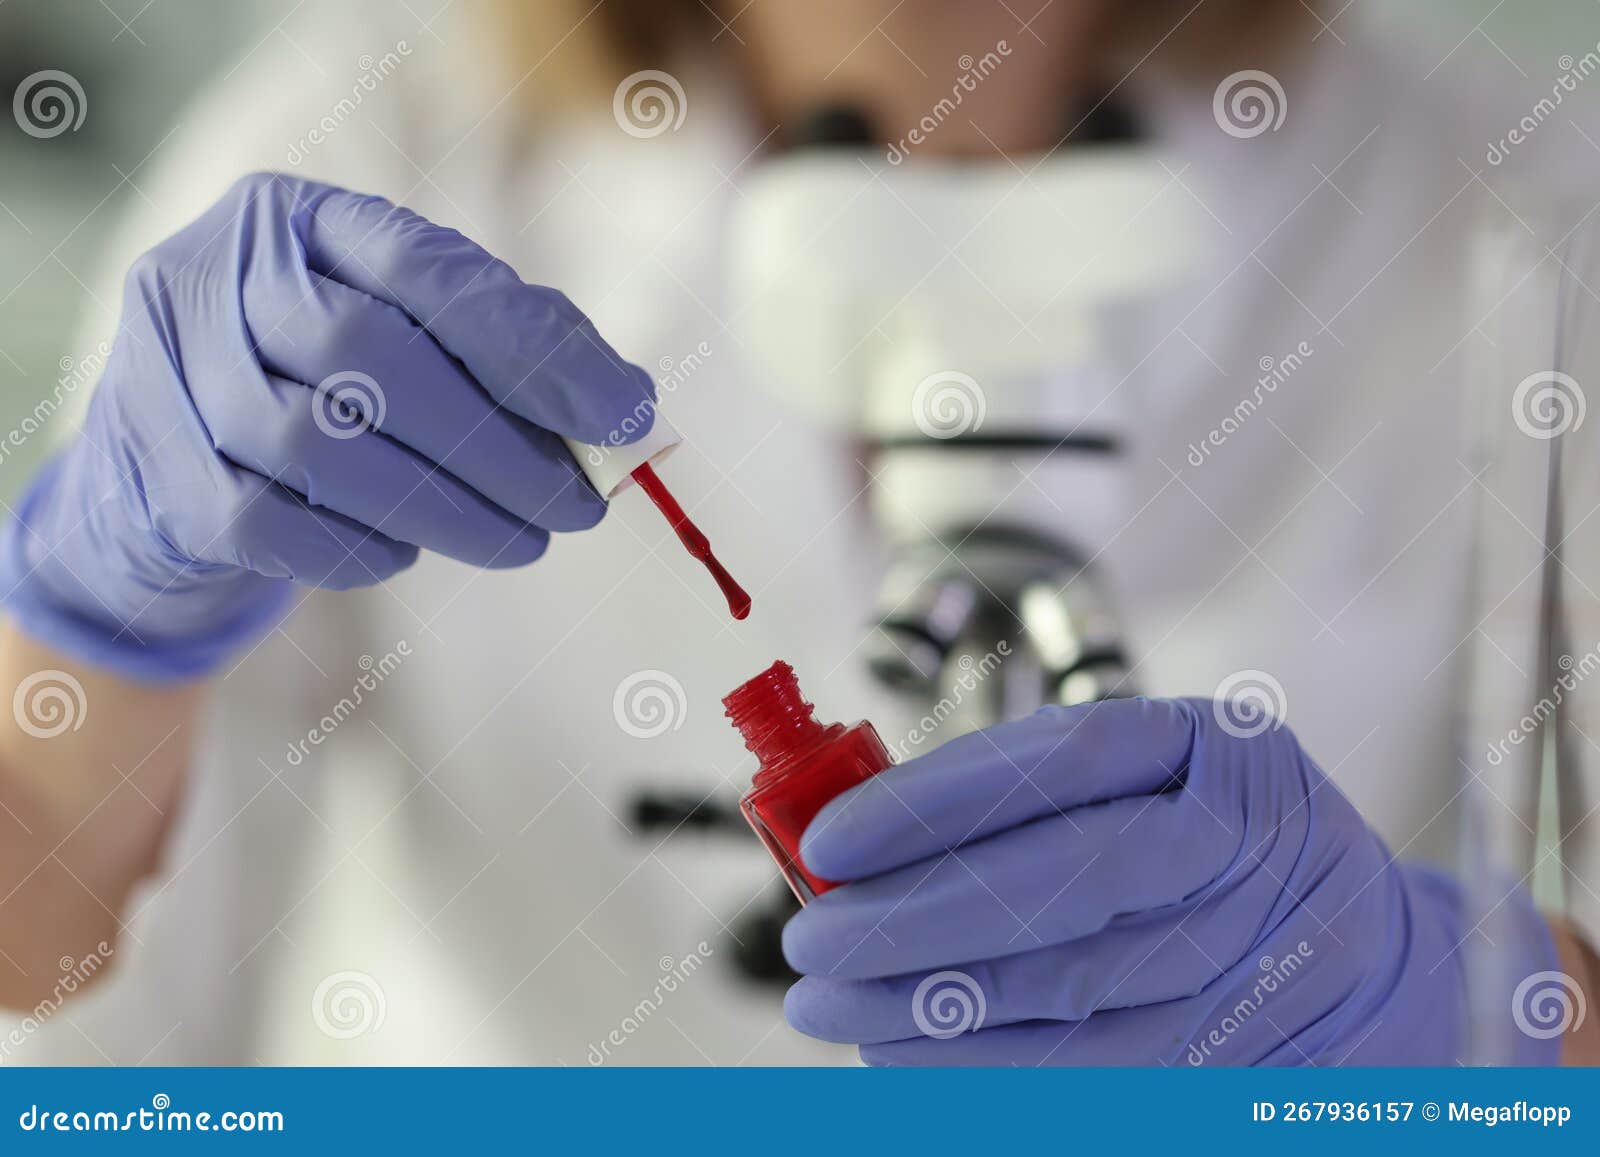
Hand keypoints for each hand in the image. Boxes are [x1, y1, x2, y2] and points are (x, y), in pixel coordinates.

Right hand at [0, 173, 653, 677]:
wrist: (172, 474)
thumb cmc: (327, 393)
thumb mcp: (413, 342)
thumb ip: (512, 353)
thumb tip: (629, 408)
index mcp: (300, 218)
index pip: (427, 269)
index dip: (532, 346)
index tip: (621, 418)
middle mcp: (218, 271)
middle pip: (369, 353)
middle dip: (496, 445)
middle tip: (577, 510)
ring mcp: (167, 367)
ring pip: (318, 443)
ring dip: (444, 509)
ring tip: (521, 542)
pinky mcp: (152, 467)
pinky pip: (266, 521)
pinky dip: (356, 547)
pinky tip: (408, 551)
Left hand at [782, 697, 1559, 1064]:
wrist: (1379, 962)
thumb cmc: (1211, 861)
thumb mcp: (1145, 797)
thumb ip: (1020, 812)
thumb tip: (850, 852)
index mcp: (1218, 747)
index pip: (1061, 760)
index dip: (935, 802)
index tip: (831, 842)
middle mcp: (1257, 840)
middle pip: (1067, 881)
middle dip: (918, 919)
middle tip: (812, 947)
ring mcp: (1273, 952)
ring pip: (1079, 990)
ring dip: (938, 1010)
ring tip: (841, 1012)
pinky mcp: (1261, 1049)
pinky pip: (1106, 1075)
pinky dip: (995, 1075)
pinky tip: (914, 1063)